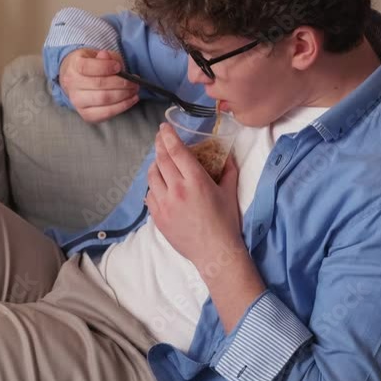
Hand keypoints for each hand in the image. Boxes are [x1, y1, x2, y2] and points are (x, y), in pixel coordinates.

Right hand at [59, 48, 138, 122]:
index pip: (87, 67)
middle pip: (99, 85)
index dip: (105, 67)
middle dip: (121, 83)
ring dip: (124, 95)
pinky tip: (131, 100)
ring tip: (134, 90)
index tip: (118, 67)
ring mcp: (77, 101)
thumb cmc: (91, 65)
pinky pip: (105, 113)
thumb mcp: (98, 54)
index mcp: (74, 65)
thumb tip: (106, 56)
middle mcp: (72, 84)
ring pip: (103, 100)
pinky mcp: (85, 114)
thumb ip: (105, 56)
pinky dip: (122, 107)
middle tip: (134, 81)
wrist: (77, 79)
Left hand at [145, 123, 243, 269]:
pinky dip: (153, 187)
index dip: (168, 136)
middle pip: (161, 160)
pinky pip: (150, 195)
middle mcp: (177, 190)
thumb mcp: (230, 192)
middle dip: (159, 145)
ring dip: (155, 165)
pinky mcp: (158, 217)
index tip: (164, 127)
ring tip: (159, 162)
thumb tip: (227, 155)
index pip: (176, 151)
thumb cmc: (226, 222)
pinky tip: (159, 186)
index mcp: (196, 180)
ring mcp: (165, 204)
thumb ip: (228, 170)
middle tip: (159, 137)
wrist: (215, 252)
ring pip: (152, 176)